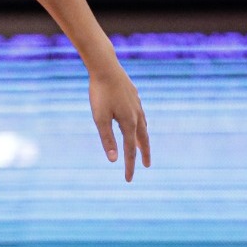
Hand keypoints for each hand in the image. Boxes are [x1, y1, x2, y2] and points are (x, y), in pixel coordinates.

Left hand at [89, 62, 149, 180]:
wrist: (105, 66)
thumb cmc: (100, 93)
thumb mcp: (100, 118)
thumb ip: (107, 139)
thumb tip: (113, 160)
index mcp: (129, 123)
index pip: (130, 151)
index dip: (129, 166)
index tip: (128, 180)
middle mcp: (136, 115)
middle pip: (142, 139)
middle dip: (144, 154)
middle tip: (147, 165)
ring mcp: (136, 104)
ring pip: (143, 126)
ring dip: (143, 138)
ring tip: (142, 146)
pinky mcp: (133, 95)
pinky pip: (140, 114)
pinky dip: (140, 124)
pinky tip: (136, 121)